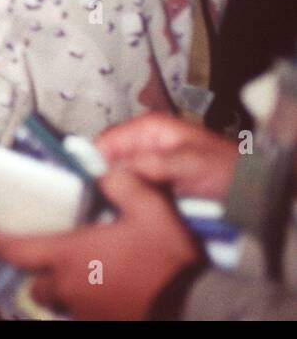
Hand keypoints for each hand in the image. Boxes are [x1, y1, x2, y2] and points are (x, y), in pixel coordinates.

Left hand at [0, 168, 204, 319]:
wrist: (199, 306)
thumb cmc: (167, 259)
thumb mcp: (150, 208)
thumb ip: (123, 185)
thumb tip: (107, 174)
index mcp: (68, 256)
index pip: (16, 251)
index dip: (1, 243)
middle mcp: (68, 287)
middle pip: (34, 284)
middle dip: (35, 273)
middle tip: (45, 258)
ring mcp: (85, 312)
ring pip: (57, 303)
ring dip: (59, 291)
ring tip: (75, 277)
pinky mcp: (105, 325)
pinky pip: (81, 315)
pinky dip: (83, 305)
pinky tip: (102, 293)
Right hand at [95, 113, 239, 199]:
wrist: (251, 188)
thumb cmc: (225, 167)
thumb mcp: (189, 162)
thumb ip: (152, 164)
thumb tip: (113, 172)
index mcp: (147, 128)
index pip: (105, 140)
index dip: (92, 161)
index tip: (87, 185)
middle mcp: (142, 142)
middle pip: (107, 159)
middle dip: (103, 179)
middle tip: (101, 201)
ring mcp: (146, 163)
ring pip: (116, 177)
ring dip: (115, 191)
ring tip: (112, 208)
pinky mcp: (151, 182)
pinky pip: (130, 189)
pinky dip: (127, 199)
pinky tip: (125, 211)